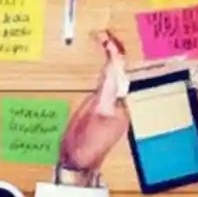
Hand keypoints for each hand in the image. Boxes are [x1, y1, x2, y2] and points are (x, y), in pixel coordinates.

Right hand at [59, 31, 129, 174]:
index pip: (118, 73)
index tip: (105, 38)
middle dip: (113, 51)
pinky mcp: (99, 108)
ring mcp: (109, 106)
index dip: (114, 53)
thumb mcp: (95, 114)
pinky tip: (100, 63)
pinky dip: (103, 70)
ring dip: (109, 59)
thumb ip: (105, 91)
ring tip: (103, 41)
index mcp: (118, 104)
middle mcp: (117, 103)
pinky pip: (105, 83)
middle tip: (103, 34)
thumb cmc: (85, 143)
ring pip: (112, 76)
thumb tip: (113, 69)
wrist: (78, 162)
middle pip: (118, 71)